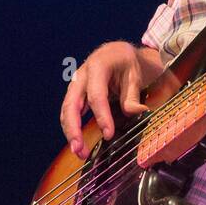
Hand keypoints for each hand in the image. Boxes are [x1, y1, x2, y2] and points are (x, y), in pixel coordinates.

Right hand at [60, 41, 150, 158]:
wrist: (117, 52)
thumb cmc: (127, 62)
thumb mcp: (135, 75)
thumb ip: (133, 95)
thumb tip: (139, 112)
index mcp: (98, 66)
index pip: (97, 95)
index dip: (101, 116)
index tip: (108, 134)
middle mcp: (81, 75)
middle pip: (71, 103)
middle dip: (73, 128)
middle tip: (79, 149)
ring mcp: (75, 84)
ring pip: (66, 109)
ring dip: (70, 132)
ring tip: (79, 152)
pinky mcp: (75, 93)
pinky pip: (69, 111)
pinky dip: (71, 127)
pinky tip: (78, 142)